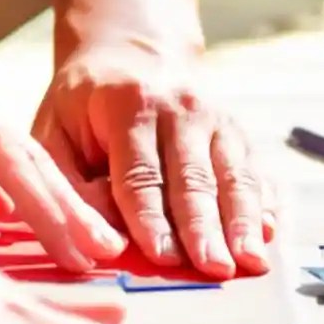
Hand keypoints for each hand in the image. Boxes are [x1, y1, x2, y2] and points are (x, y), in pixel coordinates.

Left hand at [32, 47, 276, 278]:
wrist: (131, 54)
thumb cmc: (84, 107)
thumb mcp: (54, 132)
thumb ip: (70, 183)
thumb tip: (103, 236)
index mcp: (128, 106)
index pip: (141, 174)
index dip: (151, 218)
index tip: (164, 257)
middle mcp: (181, 108)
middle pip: (194, 179)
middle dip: (205, 228)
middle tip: (215, 269)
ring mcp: (217, 119)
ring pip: (233, 177)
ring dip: (243, 222)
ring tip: (252, 262)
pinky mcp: (237, 133)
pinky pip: (256, 172)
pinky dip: (264, 205)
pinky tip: (269, 236)